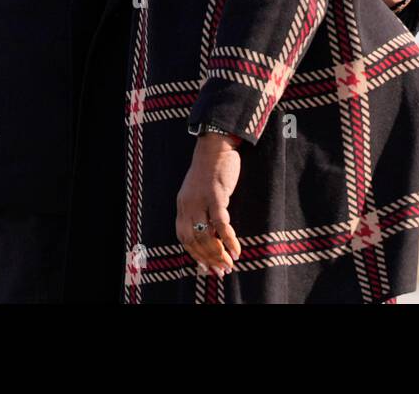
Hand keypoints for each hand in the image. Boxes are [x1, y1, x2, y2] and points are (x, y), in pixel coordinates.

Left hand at [176, 133, 242, 273]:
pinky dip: (229, 240)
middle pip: (194, 240)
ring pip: (206, 235)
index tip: (207, 267)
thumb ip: (201, 212)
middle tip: (221, 271)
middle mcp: (187, 205)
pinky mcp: (216, 195)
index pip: (183, 238)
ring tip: (229, 264)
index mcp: (182, 206)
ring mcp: (200, 200)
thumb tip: (213, 236)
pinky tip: (236, 250)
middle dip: (208, 259)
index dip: (195, 255)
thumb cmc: (211, 170)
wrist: (215, 146)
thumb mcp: (199, 193)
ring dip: (218, 254)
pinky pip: (221, 223)